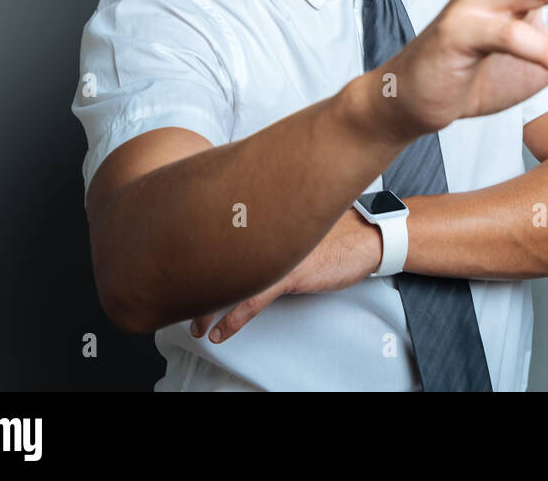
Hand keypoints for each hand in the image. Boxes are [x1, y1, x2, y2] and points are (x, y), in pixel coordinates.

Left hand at [188, 207, 380, 343]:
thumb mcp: (296, 222)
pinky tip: (221, 331)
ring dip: (207, 307)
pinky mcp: (291, 272)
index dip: (195, 258)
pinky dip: (233, 318)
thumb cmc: (336, 229)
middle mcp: (265, 230)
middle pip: (214, 259)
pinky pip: (252, 300)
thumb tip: (245, 240)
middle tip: (178, 305)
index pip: (217, 236)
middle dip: (193, 285)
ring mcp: (277, 250)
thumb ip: (269, 226)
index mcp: (263, 216)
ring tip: (195, 326)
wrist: (369, 235)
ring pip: (228, 281)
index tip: (181, 277)